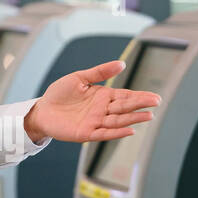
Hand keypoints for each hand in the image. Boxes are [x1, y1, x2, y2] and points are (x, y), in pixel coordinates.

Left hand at [22, 59, 160, 143]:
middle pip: (124, 107)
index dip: (139, 96)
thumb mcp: (79, 77)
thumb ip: (100, 72)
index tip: (154, 97)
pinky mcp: (86, 133)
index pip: (125, 96)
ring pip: (118, 121)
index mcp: (102, 96)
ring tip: (148, 116)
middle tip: (156, 102)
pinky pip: (104, 133)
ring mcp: (95, 122)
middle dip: (140, 105)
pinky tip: (130, 130)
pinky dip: (117, 133)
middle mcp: (102, 110)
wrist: (42, 109)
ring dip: (133, 119)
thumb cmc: (59, 94)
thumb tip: (122, 64)